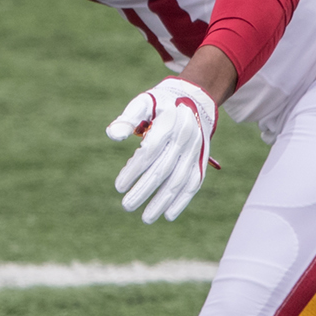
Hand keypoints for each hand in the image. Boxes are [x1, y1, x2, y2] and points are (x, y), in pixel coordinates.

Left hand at [105, 77, 217, 223]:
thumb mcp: (143, 102)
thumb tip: (113, 135)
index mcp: (169, 122)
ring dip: (163, 201)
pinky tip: (168, 215)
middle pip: (163, 169)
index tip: (119, 186)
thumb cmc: (161, 103)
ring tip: (146, 218)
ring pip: (180, 180)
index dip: (134, 170)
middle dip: (144, 190)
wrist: (196, 98)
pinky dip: (182, 200)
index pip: (150, 151)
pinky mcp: (202, 159)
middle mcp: (185, 137)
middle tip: (126, 206)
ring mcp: (196, 150)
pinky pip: (194, 183)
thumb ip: (127, 118)